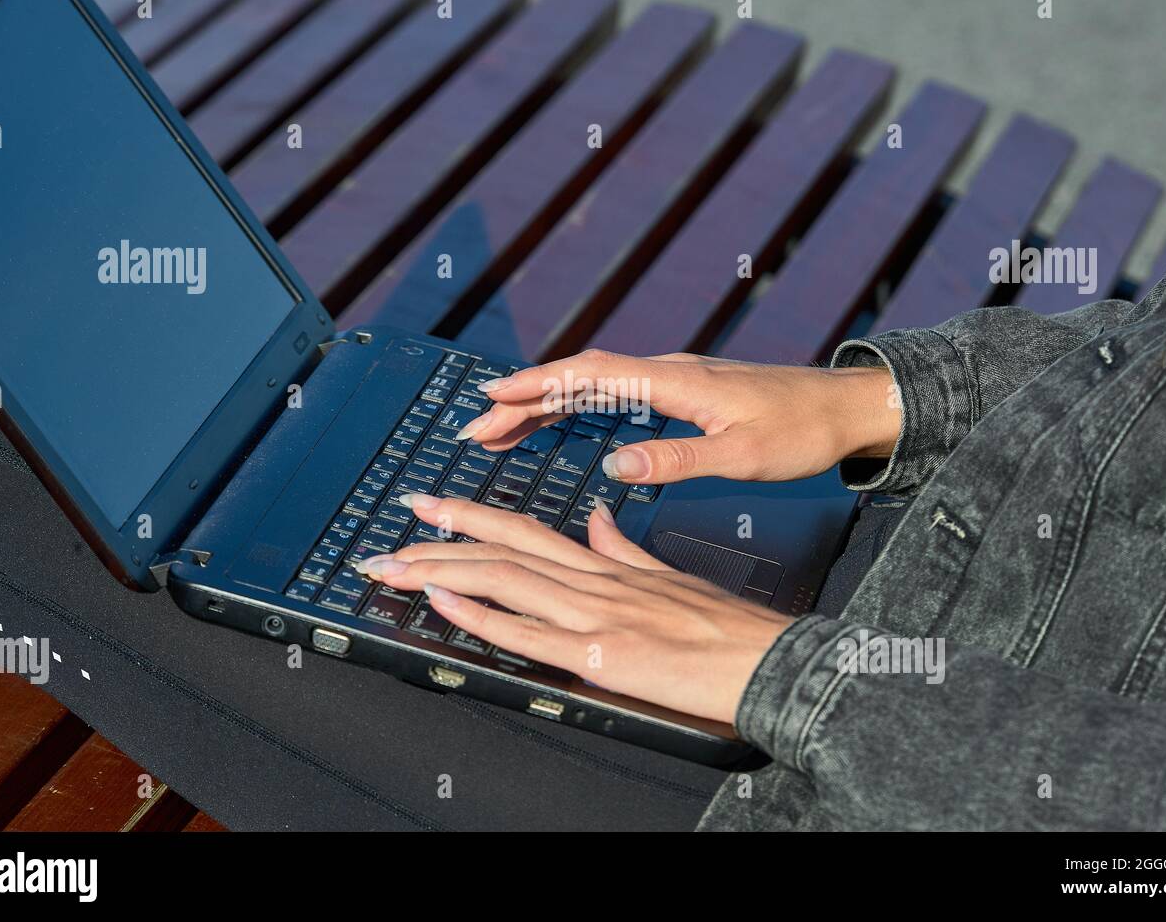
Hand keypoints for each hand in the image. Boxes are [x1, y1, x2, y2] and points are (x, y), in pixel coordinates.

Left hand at [355, 494, 794, 724]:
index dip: (474, 514)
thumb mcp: (670, 576)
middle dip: (440, 536)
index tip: (433, 506)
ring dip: (440, 569)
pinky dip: (479, 613)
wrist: (772, 660)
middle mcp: (595, 581)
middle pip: (504, 547)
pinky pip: (529, 632)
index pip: (527, 530)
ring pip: (505, 579)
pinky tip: (442, 600)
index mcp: (608, 566)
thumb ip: (625, 549)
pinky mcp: (604, 654)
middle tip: (394, 525)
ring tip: (393, 563)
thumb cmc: (729, 629)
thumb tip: (596, 520)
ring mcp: (596, 615)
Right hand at [458, 349, 899, 484]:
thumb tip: (613, 466)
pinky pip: (614, 393)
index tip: (491, 399)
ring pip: (592, 385)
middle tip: (475, 430)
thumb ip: (676, 461)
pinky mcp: (682, 392)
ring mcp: (673, 379)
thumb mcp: (740, 455)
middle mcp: (667, 371)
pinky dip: (577, 405)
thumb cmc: (800, 431)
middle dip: (523, 401)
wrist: (844, 408)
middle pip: (579, 378)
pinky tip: (559, 420)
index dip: (536, 385)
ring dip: (544, 404)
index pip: (590, 375)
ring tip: (499, 429)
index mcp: (675, 381)